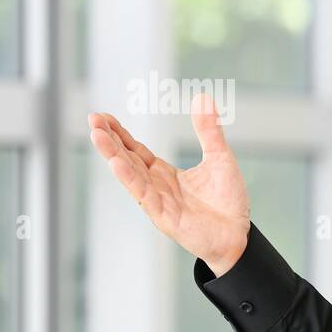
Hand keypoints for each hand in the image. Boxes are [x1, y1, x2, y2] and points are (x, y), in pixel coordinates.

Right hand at [87, 92, 249, 276]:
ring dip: (113, 155)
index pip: (136, 150)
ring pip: (130, 175)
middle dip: (109, 140)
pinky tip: (116, 164)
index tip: (102, 117)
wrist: (239, 234)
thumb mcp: (220, 158)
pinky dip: (130, 179)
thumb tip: (202, 97)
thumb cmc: (228, 201)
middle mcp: (156, 186)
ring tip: (97, 136)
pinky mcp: (165, 217)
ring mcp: (158, 202)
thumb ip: (209, 131)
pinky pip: (144, 195)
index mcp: (164, 173)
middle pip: (127, 159)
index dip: (119, 134)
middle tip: (93, 120)